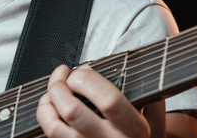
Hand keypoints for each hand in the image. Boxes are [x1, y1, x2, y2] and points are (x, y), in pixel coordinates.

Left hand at [37, 64, 165, 137]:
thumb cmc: (141, 131)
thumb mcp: (152, 110)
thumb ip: (138, 86)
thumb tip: (102, 66)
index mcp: (133, 128)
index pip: (109, 101)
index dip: (88, 79)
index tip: (82, 70)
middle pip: (73, 111)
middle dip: (60, 86)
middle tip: (63, 75)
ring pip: (55, 126)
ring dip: (48, 100)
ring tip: (54, 88)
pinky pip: (50, 133)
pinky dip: (45, 114)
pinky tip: (51, 104)